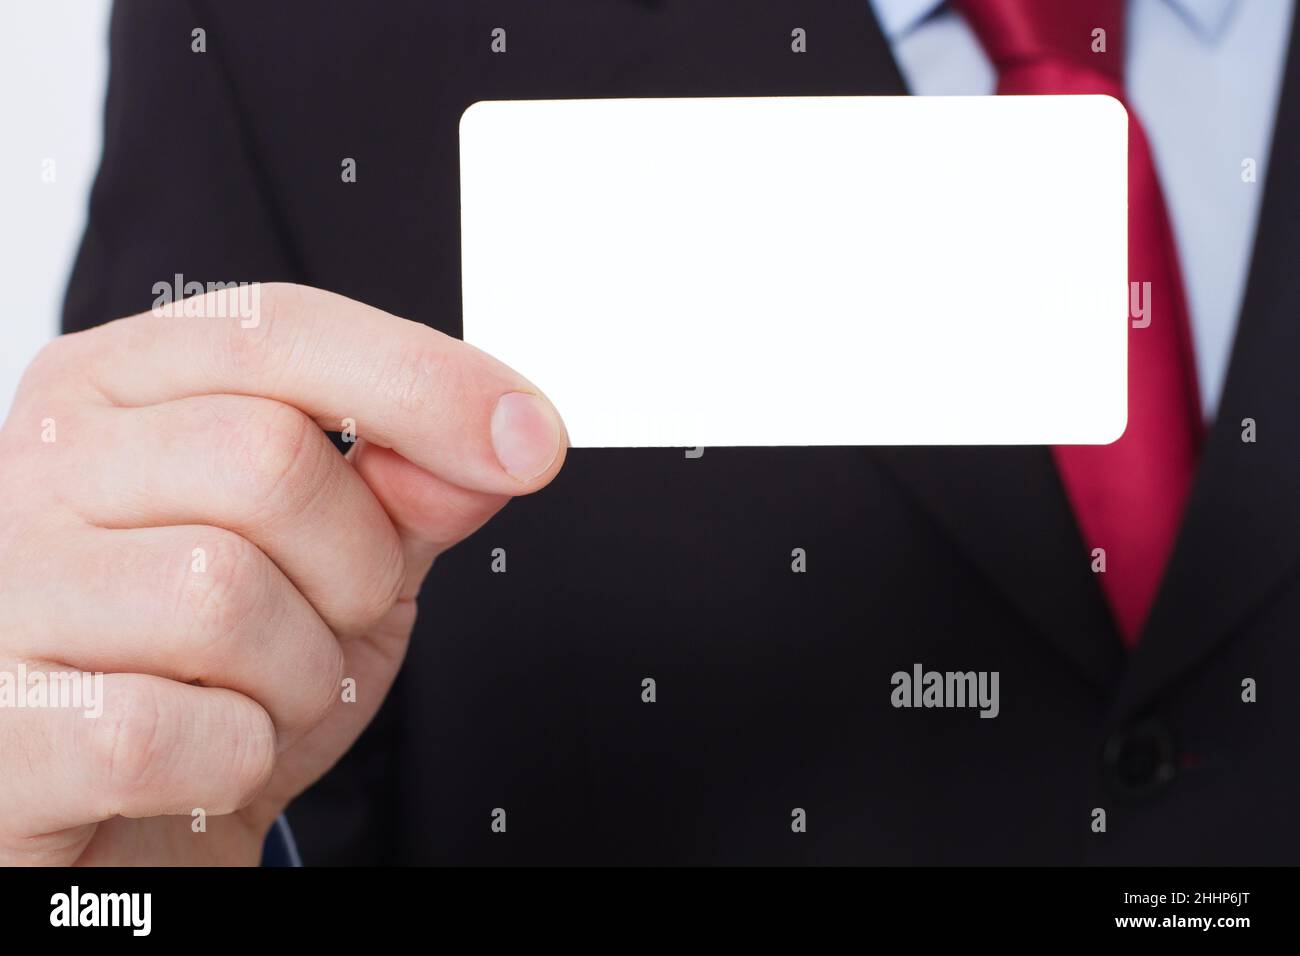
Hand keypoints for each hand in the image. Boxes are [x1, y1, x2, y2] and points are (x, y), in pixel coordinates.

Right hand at [0, 283, 566, 864]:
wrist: (136, 826)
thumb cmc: (227, 678)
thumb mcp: (343, 563)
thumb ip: (415, 488)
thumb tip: (500, 437)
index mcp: (116, 392)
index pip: (279, 329)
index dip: (427, 380)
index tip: (532, 438)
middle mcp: (36, 467)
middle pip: (268, 459)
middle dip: (353, 565)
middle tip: (323, 620)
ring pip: (220, 595)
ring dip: (295, 674)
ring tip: (251, 693)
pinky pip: (162, 731)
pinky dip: (229, 762)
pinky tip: (194, 760)